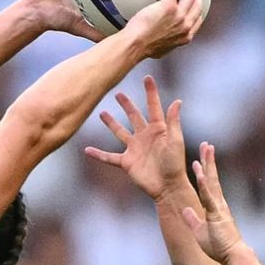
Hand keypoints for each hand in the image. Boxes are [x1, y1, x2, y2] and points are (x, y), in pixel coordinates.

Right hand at [84, 75, 188, 201]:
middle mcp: (144, 136)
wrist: (167, 186)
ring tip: (102, 113)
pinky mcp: (126, 162)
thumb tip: (177, 100)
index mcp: (158, 129)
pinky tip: (87, 150)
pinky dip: (98, 154)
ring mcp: (134, 149)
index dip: (150, 92)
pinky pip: (109, 157)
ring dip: (111, 123)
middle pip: (134, 116)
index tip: (147, 78)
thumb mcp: (175, 140)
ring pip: (119, 132)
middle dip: (126, 104)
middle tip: (118, 93)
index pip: (153, 106)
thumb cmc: (175, 164)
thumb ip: (173, 121)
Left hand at [121, 0, 205, 58]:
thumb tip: (164, 41)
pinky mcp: (169, 6)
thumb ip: (168, 43)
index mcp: (185, 37)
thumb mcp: (162, 49)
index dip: (198, 11)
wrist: (137, 45)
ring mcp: (178, 15)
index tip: (197, 4)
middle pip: (197, 6)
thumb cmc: (144, 49)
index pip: (197, 21)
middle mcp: (185, 25)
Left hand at [180, 142, 244, 264]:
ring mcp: (219, 207)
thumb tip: (184, 209)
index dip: (205, 171)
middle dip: (208, 160)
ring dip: (208, 165)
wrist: (233, 256)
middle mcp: (219, 203)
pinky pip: (209, 197)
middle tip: (206, 144)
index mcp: (215, 207)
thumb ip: (192, 219)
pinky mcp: (217, 214)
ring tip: (206, 149)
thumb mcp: (199, 231)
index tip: (199, 158)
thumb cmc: (219, 247)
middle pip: (213, 177)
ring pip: (212, 182)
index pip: (209, 185)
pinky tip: (200, 174)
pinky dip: (204, 186)